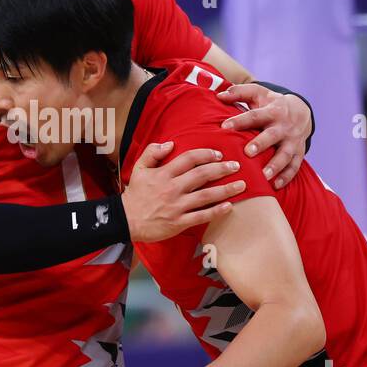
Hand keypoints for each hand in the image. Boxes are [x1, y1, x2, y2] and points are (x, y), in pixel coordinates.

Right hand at [123, 141, 246, 242]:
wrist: (126, 220)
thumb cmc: (135, 194)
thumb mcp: (139, 169)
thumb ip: (152, 153)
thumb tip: (170, 144)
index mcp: (164, 174)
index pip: (189, 159)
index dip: (206, 154)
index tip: (218, 154)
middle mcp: (172, 189)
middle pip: (202, 175)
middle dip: (221, 169)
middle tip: (236, 166)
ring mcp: (177, 206)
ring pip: (206, 196)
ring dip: (226, 190)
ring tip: (241, 185)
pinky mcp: (179, 222)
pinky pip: (201, 216)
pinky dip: (216, 211)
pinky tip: (229, 206)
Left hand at [218, 84, 310, 188]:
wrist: (301, 112)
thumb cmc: (271, 104)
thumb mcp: (258, 93)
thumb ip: (239, 93)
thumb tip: (219, 95)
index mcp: (271, 111)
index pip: (254, 115)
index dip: (240, 120)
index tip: (224, 126)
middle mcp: (283, 127)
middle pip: (272, 136)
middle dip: (261, 144)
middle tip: (247, 153)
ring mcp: (292, 141)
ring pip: (285, 154)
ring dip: (275, 166)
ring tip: (264, 176)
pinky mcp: (299, 153)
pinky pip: (294, 167)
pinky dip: (286, 177)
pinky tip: (275, 186)